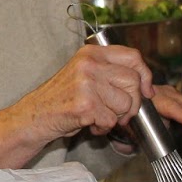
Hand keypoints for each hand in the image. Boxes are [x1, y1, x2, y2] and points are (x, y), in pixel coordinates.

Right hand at [10, 43, 157, 138]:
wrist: (34, 115)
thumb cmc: (62, 98)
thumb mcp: (85, 74)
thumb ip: (111, 72)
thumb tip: (145, 84)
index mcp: (91, 53)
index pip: (133, 57)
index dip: (145, 75)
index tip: (146, 91)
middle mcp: (90, 64)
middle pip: (133, 82)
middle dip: (132, 103)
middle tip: (117, 112)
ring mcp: (87, 83)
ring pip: (126, 103)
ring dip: (115, 117)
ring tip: (98, 116)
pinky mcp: (85, 104)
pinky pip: (111, 120)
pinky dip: (103, 128)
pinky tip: (89, 123)